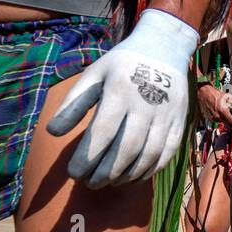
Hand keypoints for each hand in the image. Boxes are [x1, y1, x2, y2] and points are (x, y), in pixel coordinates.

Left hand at [46, 8, 198, 188]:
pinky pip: (167, 153)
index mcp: (121, 90)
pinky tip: (133, 177)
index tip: (73, 173)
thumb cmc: (122, 64)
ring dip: (127, 175)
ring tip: (110, 182)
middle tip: (90, 183)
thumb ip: (73, 103)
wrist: (165, 48)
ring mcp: (166, 114)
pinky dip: (150, 171)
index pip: (102, 133)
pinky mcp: (179, 121)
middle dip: (105, 173)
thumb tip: (52, 132)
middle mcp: (146, 103)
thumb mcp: (95, 74)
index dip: (86, 158)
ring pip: (148, 155)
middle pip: (125, 149)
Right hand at [197, 83, 231, 125]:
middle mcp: (217, 116)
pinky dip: (218, 118)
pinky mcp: (207, 118)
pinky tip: (218, 112)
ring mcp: (211, 118)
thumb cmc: (215, 93)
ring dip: (224, 119)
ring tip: (223, 111)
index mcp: (223, 111)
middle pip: (227, 123)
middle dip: (230, 120)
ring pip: (221, 122)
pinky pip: (215, 121)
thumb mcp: (228, 96)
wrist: (204, 92)